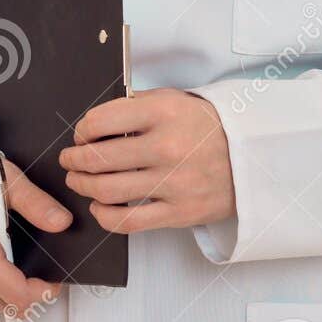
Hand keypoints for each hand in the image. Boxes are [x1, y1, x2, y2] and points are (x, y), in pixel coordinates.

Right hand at [0, 159, 70, 317]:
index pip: (17, 296)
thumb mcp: (3, 179)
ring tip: (14, 257)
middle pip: (9, 305)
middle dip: (30, 291)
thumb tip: (61, 222)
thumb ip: (34, 202)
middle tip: (38, 267)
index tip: (52, 277)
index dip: (43, 291)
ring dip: (11, 289)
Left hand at [58, 88, 234, 232]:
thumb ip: (136, 106)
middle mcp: (167, 146)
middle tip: (70, 160)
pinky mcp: (179, 212)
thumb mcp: (175, 100)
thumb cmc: (207, 127)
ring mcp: (174, 182)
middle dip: (74, 160)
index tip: (81, 135)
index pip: (101, 121)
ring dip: (82, 186)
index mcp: (164, 112)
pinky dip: (104, 216)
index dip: (82, 130)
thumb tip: (96, 123)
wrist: (252, 157)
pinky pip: (127, 221)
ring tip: (78, 180)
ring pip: (107, 190)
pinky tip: (99, 206)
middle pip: (98, 158)